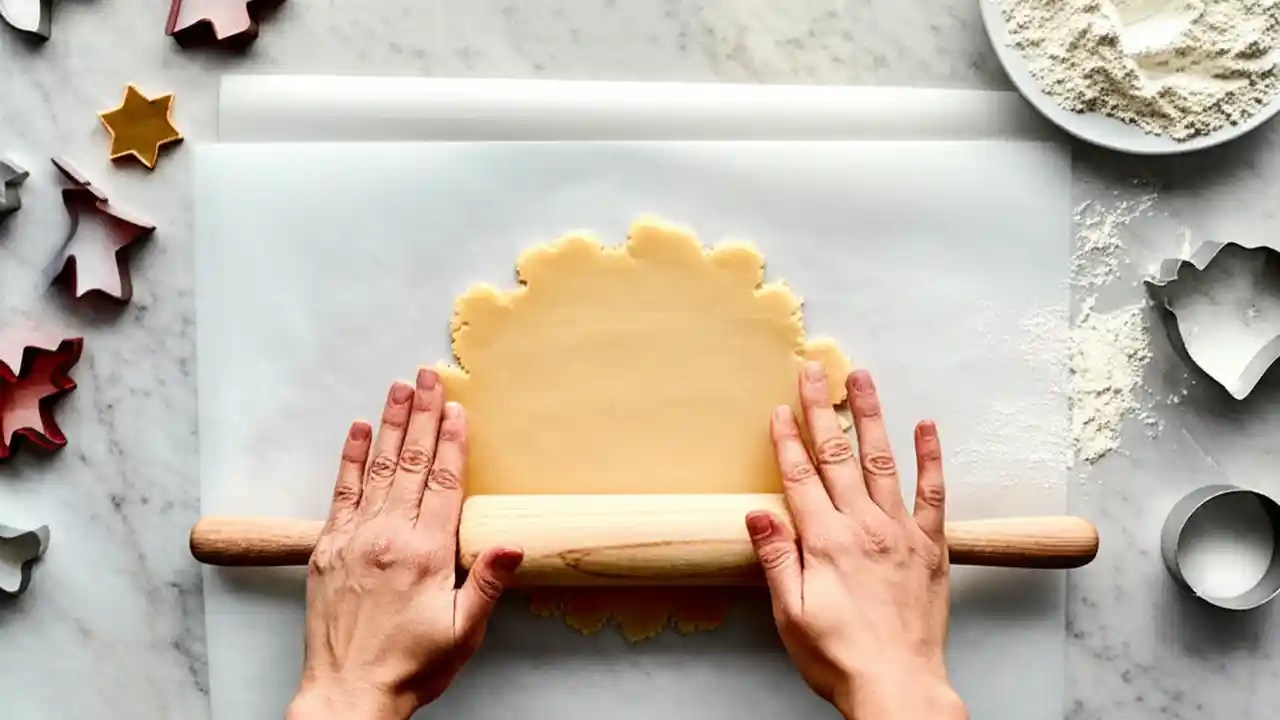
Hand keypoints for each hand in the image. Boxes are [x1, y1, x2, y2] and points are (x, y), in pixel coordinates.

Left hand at [288, 369, 522, 719]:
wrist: (348, 694)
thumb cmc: (412, 666)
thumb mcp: (463, 630)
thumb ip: (487, 582)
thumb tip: (513, 541)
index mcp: (425, 553)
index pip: (443, 482)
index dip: (451, 440)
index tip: (457, 407)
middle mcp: (388, 537)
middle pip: (409, 463)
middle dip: (421, 415)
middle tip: (427, 376)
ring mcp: (354, 539)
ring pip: (376, 468)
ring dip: (388, 423)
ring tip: (398, 387)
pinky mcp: (328, 548)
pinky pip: (341, 491)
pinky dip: (349, 457)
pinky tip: (356, 429)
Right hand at [747, 365, 965, 719]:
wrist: (900, 686)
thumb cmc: (840, 657)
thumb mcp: (791, 614)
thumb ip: (777, 558)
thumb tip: (758, 512)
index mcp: (826, 542)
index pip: (800, 478)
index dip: (786, 440)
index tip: (778, 407)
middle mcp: (865, 527)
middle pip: (837, 456)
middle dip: (821, 409)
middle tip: (813, 370)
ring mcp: (901, 533)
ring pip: (882, 461)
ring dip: (870, 416)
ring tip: (863, 379)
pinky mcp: (930, 547)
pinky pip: (933, 493)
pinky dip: (930, 457)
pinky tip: (926, 427)